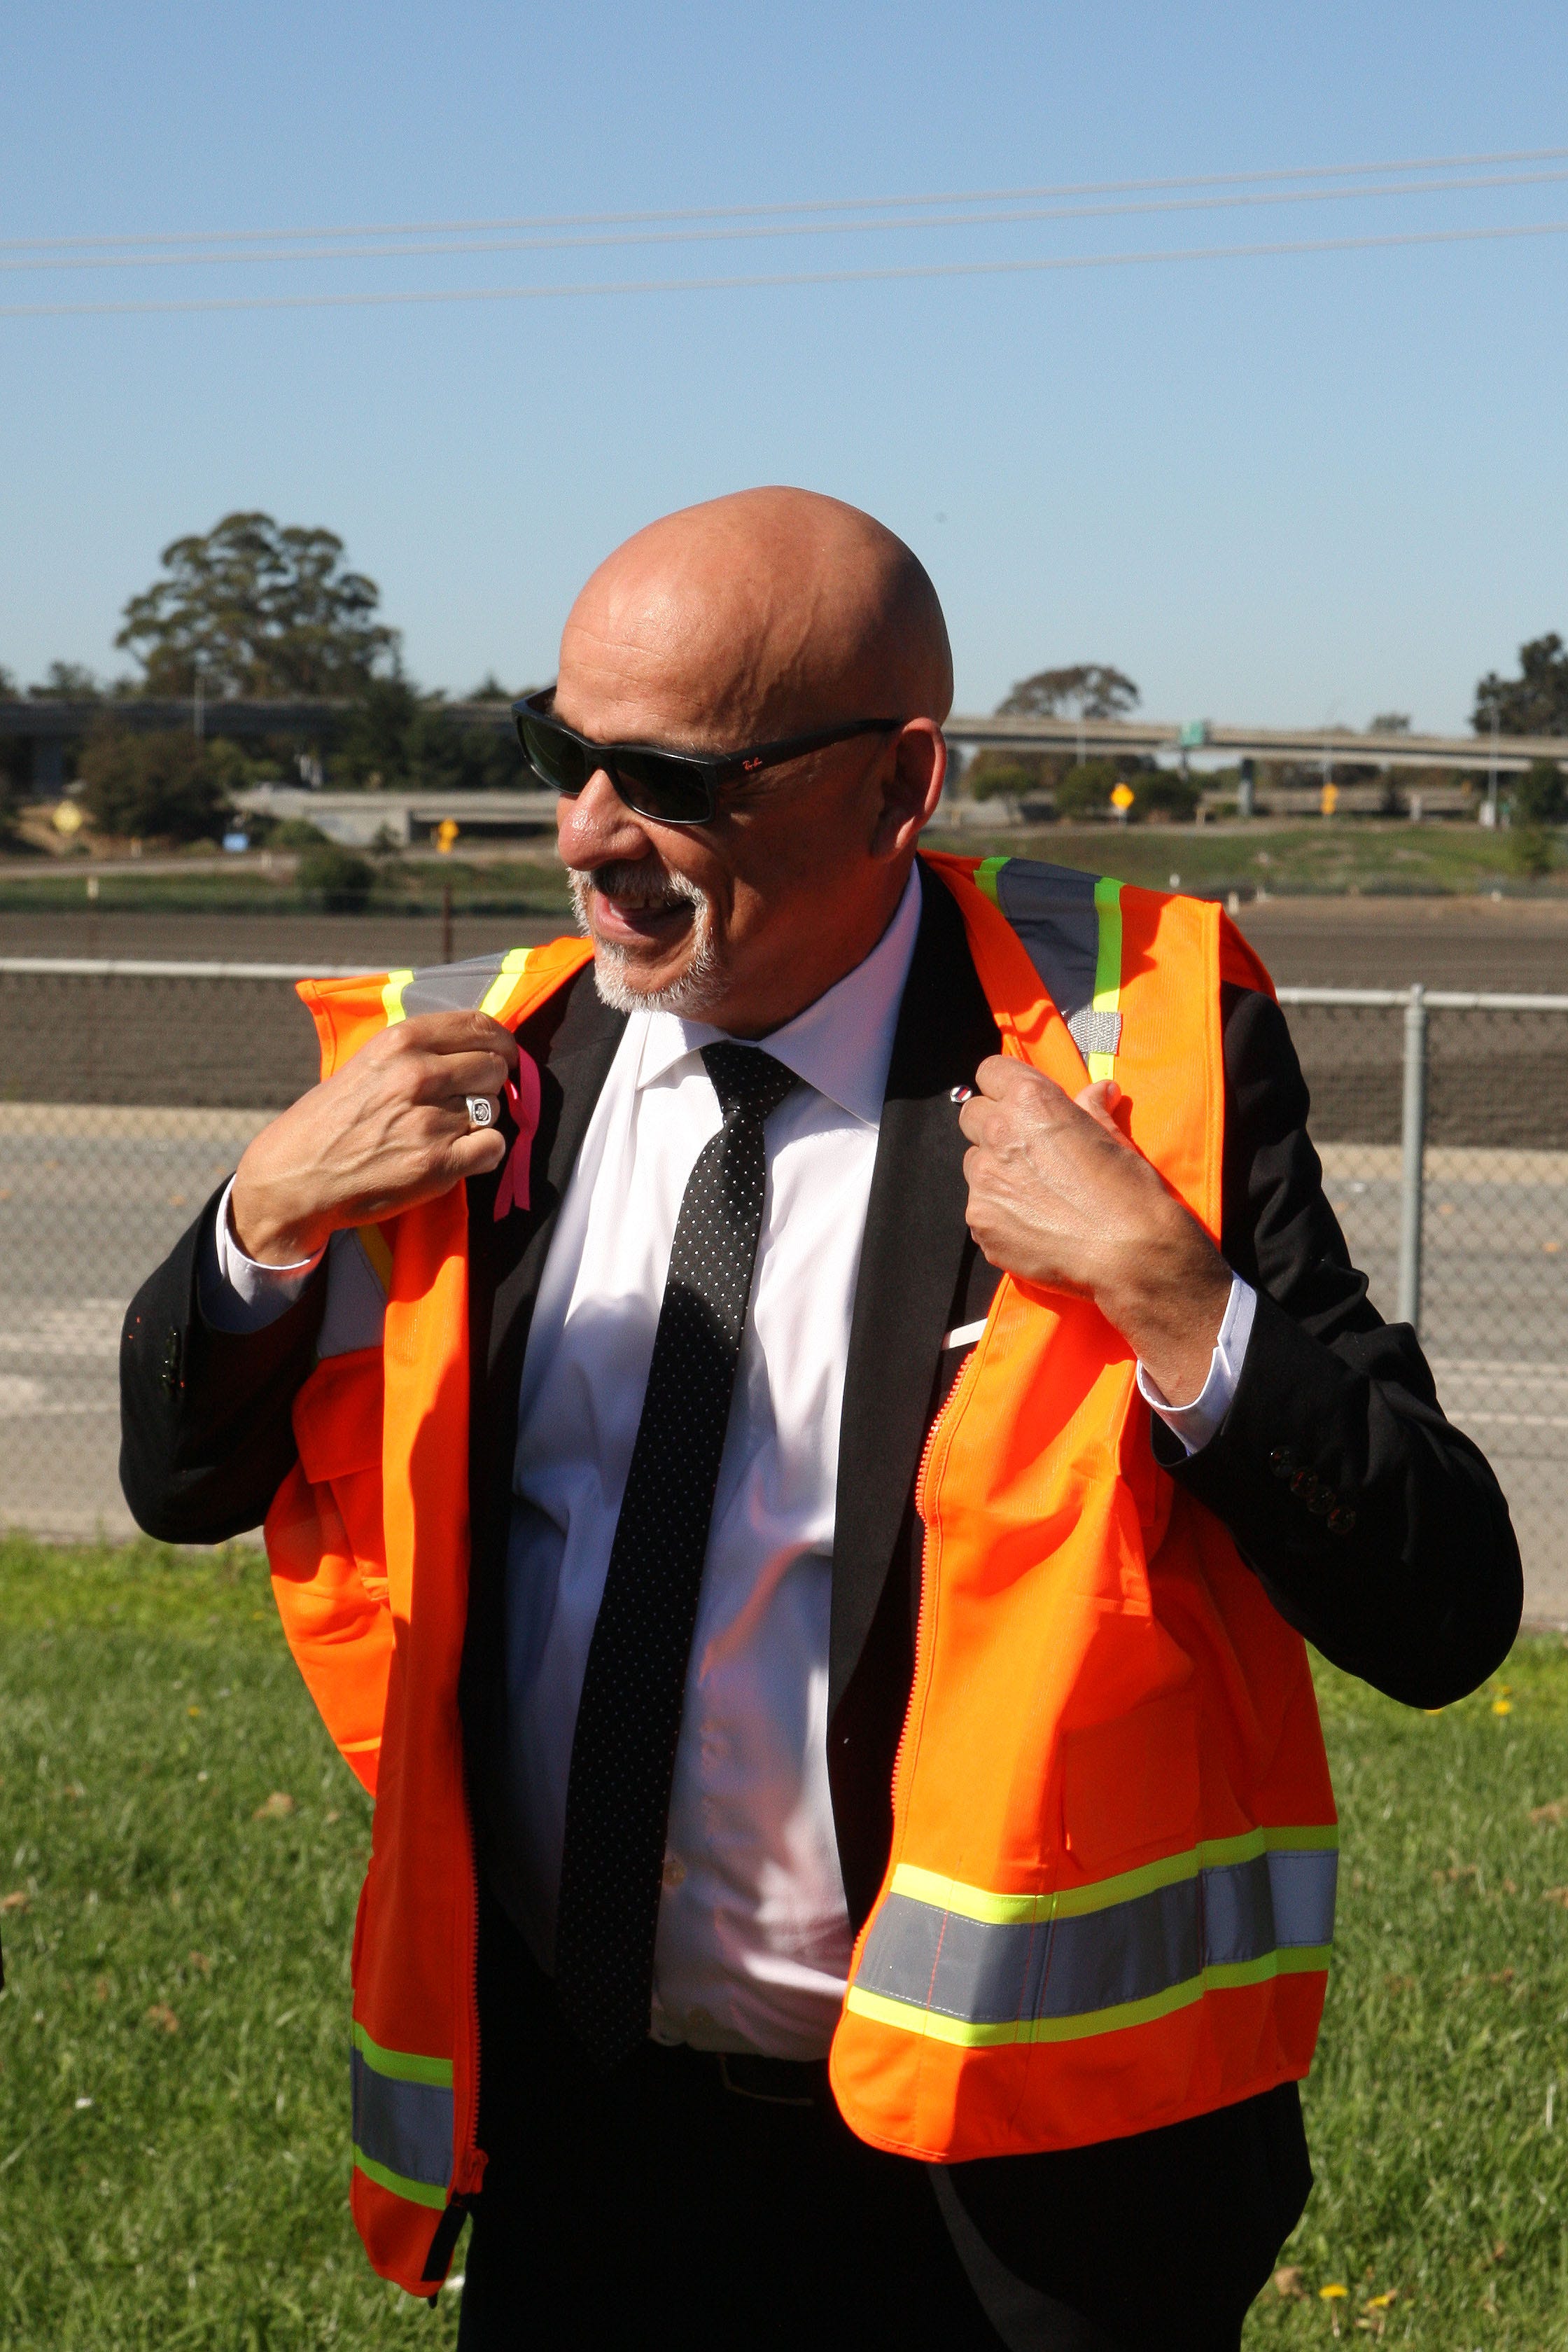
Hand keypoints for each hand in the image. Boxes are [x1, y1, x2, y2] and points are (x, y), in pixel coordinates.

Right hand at [230, 1011, 519, 1264]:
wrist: (294, 1176)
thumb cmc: (331, 1120)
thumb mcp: (368, 1063)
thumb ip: (419, 1051)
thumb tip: (479, 1046)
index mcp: (400, 1041)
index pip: (480, 1026)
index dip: (500, 1043)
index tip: (501, 1055)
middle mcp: (417, 1075)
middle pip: (494, 1067)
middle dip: (487, 1084)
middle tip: (463, 1100)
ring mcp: (429, 1121)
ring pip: (494, 1109)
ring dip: (478, 1121)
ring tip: (441, 1131)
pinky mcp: (437, 1164)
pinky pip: (493, 1148)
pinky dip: (482, 1153)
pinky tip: (456, 1156)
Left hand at [959, 1056, 1232, 1406]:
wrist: (1131, 1255)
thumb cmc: (1130, 1191)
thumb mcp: (1116, 1137)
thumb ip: (1092, 1108)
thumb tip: (1098, 1090)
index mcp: (1032, 1101)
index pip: (990, 1071)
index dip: (1004, 1085)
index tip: (1018, 1101)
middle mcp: (1000, 1133)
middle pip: (973, 1114)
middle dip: (994, 1126)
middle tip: (1025, 1148)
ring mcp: (985, 1180)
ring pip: (974, 1163)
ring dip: (995, 1170)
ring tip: (1034, 1193)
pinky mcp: (980, 1220)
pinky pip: (979, 1206)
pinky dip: (999, 1212)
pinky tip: (1032, 1225)